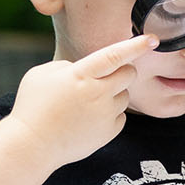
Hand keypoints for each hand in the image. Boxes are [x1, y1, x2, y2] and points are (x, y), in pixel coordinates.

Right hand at [9, 34, 155, 165]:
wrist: (32, 145)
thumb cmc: (32, 106)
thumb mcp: (42, 73)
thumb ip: (68, 65)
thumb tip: (86, 68)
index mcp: (80, 75)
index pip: (114, 55)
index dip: (135, 46)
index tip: (152, 39)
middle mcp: (97, 93)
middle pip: (129, 74)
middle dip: (123, 70)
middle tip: (106, 76)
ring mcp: (105, 114)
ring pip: (125, 96)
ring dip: (113, 94)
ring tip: (89, 103)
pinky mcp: (109, 132)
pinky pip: (121, 117)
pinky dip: (110, 114)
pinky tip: (89, 118)